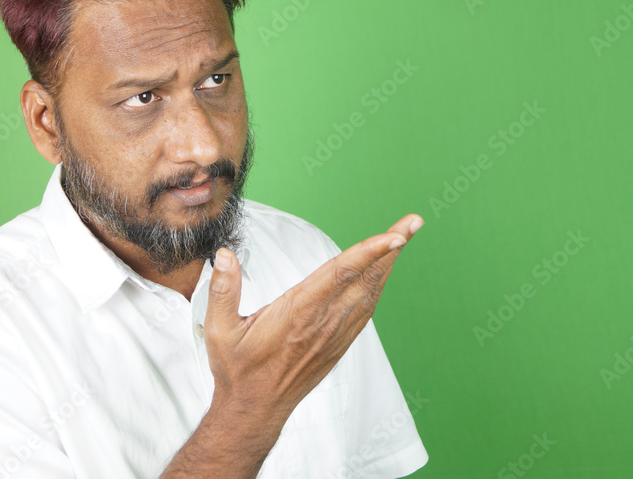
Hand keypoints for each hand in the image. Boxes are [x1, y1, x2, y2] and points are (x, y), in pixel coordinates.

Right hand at [204, 214, 423, 424]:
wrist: (255, 410)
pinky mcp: (338, 344)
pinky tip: (383, 274)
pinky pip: (365, 310)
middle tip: (413, 222)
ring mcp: (335, 334)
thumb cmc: (238, 370)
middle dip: (391, 248)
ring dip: (388, 264)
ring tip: (403, 237)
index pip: (341, 274)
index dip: (370, 252)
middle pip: (366, 277)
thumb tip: (225, 255)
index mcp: (299, 312)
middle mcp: (323, 321)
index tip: (395, 236)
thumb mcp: (220, 330)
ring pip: (370, 292)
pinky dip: (378, 286)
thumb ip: (223, 289)